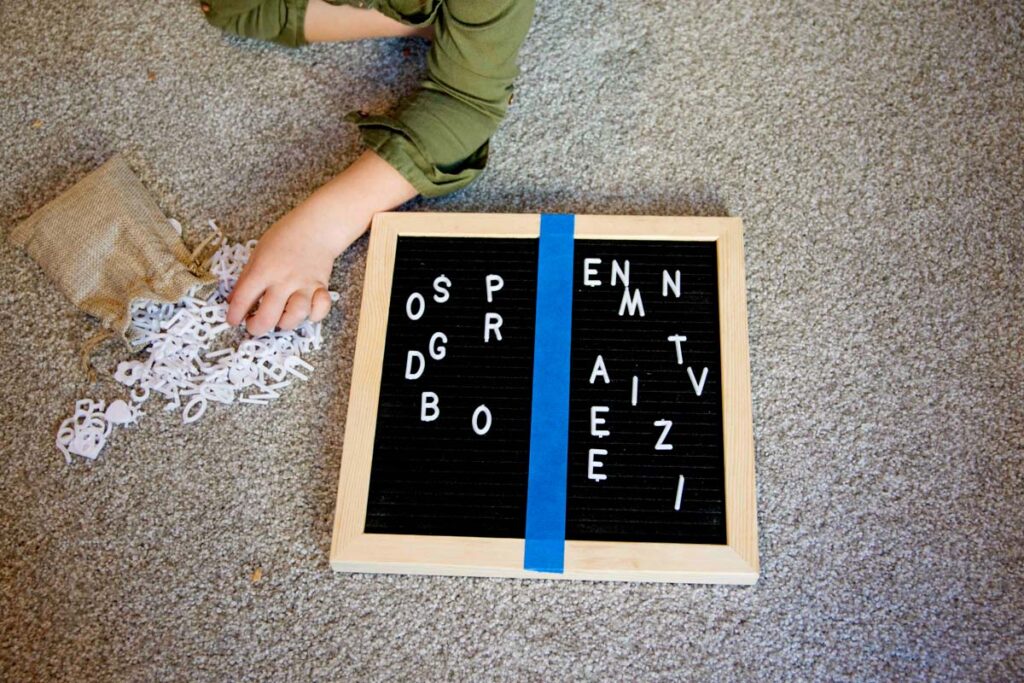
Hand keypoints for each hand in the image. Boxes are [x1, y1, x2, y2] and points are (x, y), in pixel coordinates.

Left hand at [226, 205, 338, 335]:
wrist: (316, 226)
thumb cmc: (283, 237)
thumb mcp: (257, 253)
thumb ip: (246, 278)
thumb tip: (233, 301)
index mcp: (263, 270)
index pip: (243, 300)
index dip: (234, 315)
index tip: (233, 321)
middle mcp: (283, 280)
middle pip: (268, 316)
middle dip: (257, 328)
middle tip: (254, 325)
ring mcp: (304, 285)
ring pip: (296, 316)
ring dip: (286, 323)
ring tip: (280, 318)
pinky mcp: (321, 287)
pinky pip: (320, 309)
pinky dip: (314, 314)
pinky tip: (306, 310)